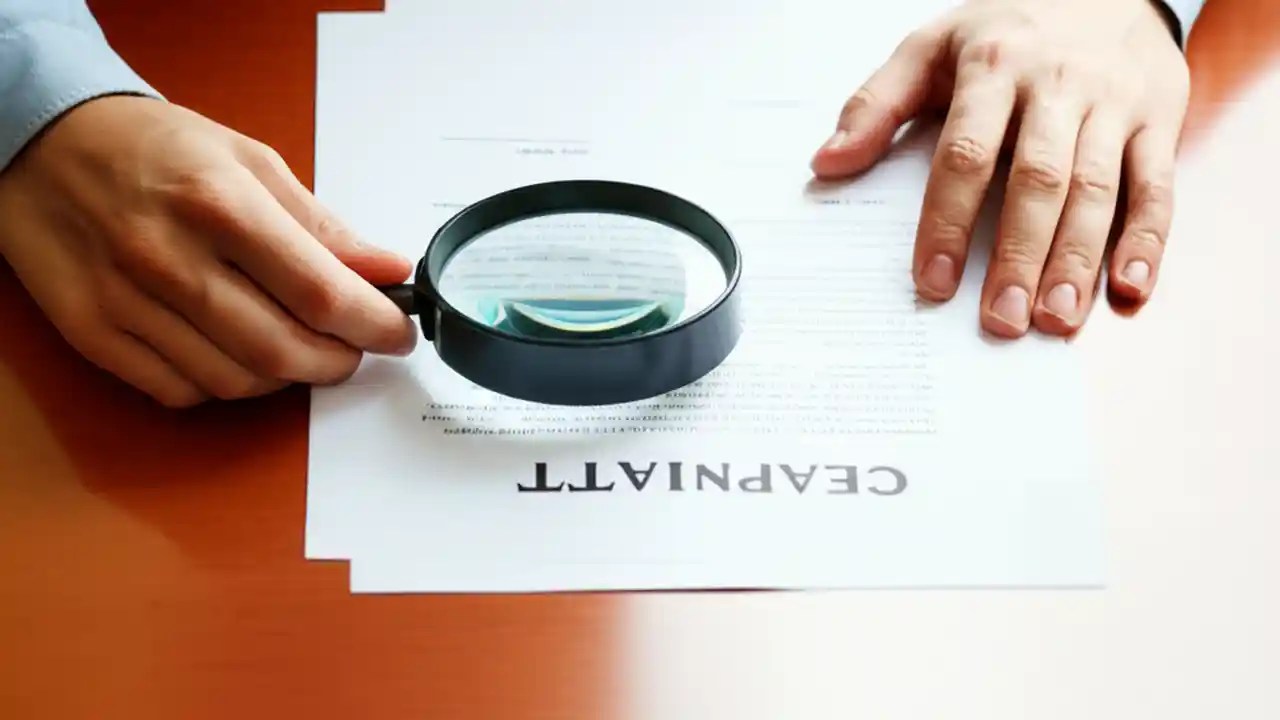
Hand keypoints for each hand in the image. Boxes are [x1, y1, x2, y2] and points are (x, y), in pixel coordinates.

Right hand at [0, 96, 416, 406]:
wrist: (39, 142)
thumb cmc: (150, 147)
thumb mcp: (249, 162)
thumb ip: (322, 226)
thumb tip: (385, 269)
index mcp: (218, 205)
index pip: (320, 291)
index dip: (373, 324)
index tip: (396, 332)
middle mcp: (168, 258)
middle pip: (282, 349)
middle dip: (338, 361)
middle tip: (355, 348)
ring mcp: (125, 302)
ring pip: (235, 381)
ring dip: (286, 378)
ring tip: (300, 348)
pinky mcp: (93, 333)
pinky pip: (181, 390)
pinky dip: (225, 385)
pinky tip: (238, 354)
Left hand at [810, 0, 1189, 336]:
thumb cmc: (1005, 28)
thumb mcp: (931, 47)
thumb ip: (876, 104)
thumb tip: (826, 163)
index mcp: (993, 69)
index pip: (966, 154)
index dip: (947, 222)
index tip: (932, 281)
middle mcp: (1057, 85)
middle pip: (1038, 180)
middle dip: (1018, 254)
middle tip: (1001, 320)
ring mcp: (1113, 103)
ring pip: (1098, 189)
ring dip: (1077, 260)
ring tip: (1055, 319)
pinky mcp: (1159, 117)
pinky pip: (1158, 184)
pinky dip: (1148, 240)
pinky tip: (1128, 289)